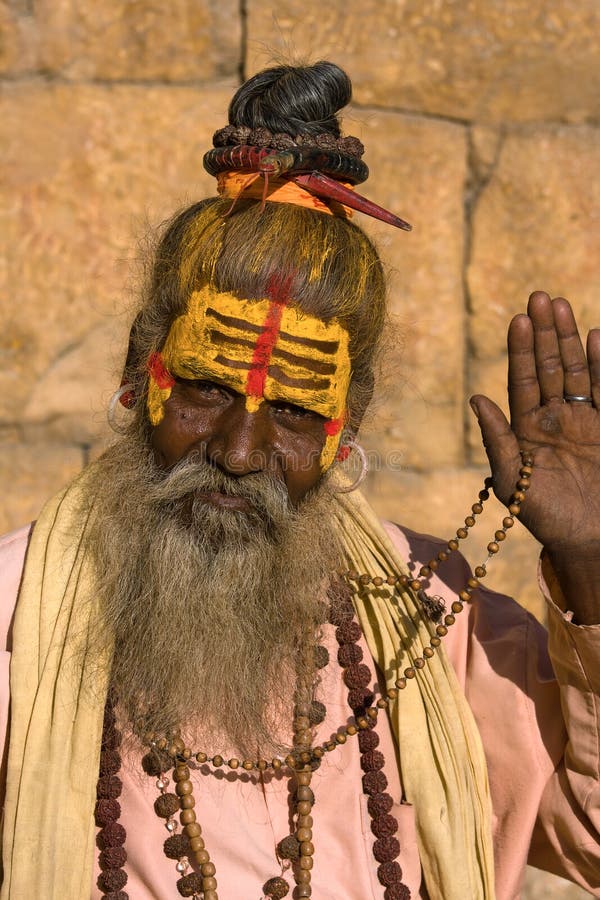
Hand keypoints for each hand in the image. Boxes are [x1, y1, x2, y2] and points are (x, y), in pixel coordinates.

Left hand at [470, 291, 599, 620]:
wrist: (590, 540)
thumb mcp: (513, 480)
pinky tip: (596, 336)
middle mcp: (553, 419)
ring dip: (569, 340)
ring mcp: (582, 421)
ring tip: (560, 305)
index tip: (518, 319)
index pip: (522, 380)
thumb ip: (497, 439)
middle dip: (544, 334)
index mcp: (526, 429)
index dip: (521, 350)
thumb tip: (476, 398)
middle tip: (539, 297)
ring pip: (575, 372)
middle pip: (549, 367)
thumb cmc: (545, 515)